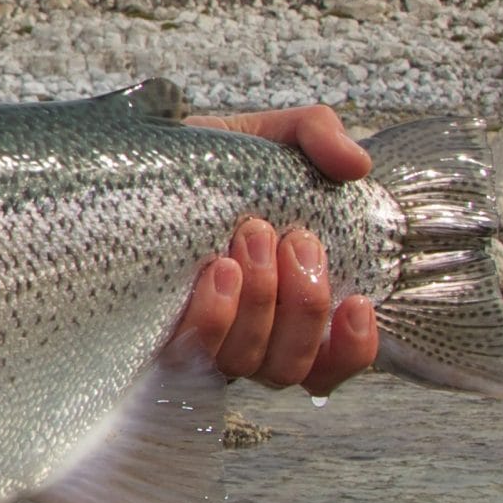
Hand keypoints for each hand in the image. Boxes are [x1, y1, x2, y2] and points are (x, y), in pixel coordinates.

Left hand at [174, 106, 379, 395]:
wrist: (144, 159)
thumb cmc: (219, 165)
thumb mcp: (272, 139)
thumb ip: (320, 137)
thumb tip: (356, 163)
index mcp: (289, 307)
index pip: (332, 364)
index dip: (353, 349)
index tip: (358, 302)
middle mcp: (249, 337)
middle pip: (290, 364)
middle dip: (303, 304)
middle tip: (294, 239)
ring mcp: (203, 339)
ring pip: (245, 361)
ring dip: (260, 302)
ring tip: (251, 236)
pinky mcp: (157, 334)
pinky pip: (192, 352)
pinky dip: (215, 316)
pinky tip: (219, 270)